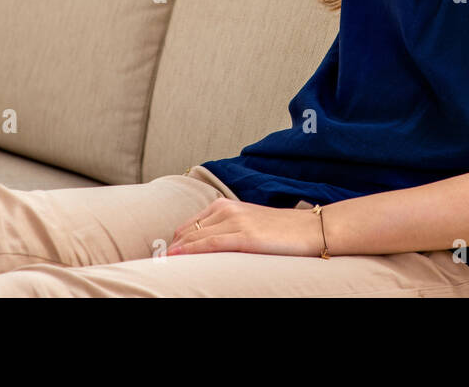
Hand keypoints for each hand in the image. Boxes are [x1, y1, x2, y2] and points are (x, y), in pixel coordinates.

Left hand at [166, 197, 322, 256]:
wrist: (309, 229)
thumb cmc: (281, 230)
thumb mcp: (249, 223)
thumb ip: (227, 229)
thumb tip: (205, 246)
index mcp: (226, 205)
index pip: (189, 225)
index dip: (176, 241)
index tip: (164, 256)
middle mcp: (227, 209)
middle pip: (188, 231)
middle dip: (173, 247)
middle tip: (159, 263)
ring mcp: (235, 222)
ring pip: (196, 237)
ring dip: (177, 251)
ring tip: (162, 264)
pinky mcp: (245, 236)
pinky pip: (210, 244)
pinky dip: (192, 251)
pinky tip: (178, 257)